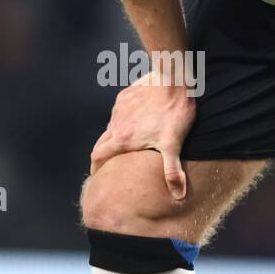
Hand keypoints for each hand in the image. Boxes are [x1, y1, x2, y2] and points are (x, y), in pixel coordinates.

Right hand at [91, 72, 196, 198]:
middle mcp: (116, 124)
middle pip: (101, 142)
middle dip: (102, 154)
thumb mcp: (173, 144)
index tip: (98, 174)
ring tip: (126, 143)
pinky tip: (137, 120)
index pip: (99, 156)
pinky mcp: (127, 95)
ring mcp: (120, 108)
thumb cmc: (174, 112)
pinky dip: (124, 119)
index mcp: (123, 138)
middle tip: (108, 163)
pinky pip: (120, 111)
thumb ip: (172, 171)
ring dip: (114, 136)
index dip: (96, 167)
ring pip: (111, 126)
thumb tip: (178, 195)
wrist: (173, 78)